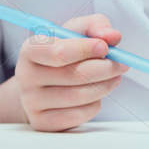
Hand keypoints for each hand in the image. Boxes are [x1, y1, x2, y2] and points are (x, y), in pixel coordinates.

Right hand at [0, 13, 128, 131]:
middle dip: (105, 68)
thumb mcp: (75, 32)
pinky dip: (94, 105)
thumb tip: (113, 36)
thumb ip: (95, 26)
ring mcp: (31, 102)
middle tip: (122, 64)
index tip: (105, 47)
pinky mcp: (42, 122)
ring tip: (113, 78)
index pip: (58, 52)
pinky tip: (94, 95)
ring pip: (80, 96)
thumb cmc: (62, 54)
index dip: (85, 49)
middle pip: (74, 75)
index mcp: (30, 50)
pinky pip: (79, 115)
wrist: (40, 86)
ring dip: (105, 86)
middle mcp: (26, 76)